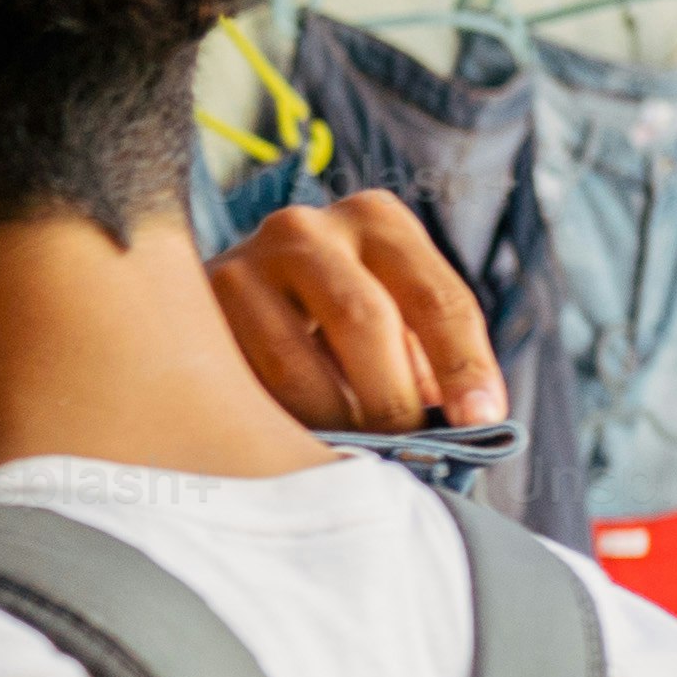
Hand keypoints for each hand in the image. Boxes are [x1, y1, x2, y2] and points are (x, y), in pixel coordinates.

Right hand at [208, 187, 507, 430]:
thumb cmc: (333, 322)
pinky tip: (295, 445)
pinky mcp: (195, 312)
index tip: (481, 421)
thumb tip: (470, 425)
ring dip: (331, 421)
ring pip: (294, 361)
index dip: (464, 364)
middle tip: (406, 452)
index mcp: (376, 220)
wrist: (226, 300)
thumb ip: (427, 359)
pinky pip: (243, 383)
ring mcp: (242, 264)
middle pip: (364, 320)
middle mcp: (307, 228)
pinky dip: (277, 424)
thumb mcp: (390, 318)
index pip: (435, 296)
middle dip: (392, 399)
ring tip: (351, 456)